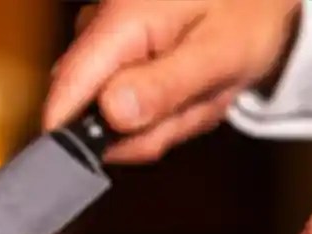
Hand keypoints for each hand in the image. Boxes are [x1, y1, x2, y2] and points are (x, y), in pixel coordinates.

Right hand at [43, 0, 300, 163]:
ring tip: (198, 91)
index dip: (81, 137)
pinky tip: (186, 86)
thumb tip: (112, 114)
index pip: (64, 93)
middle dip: (147, 128)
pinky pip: (122, 109)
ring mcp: (100, 45)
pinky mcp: (108, 59)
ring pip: (111, 119)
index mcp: (119, 22)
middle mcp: (96, 30)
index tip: (133, 143)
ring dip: (161, 121)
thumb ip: (165, 86)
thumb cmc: (247, 13)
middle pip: (90, 116)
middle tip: (196, 103)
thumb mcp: (220, 54)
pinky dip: (160, 111)